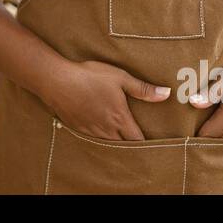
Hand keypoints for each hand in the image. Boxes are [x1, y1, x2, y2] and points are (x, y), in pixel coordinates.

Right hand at [42, 60, 170, 140]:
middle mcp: (107, 129)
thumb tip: (166, 94)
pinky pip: (94, 140)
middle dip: (132, 146)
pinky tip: (102, 134)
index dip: (146, 144)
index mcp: (119, 118)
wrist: (57, 81)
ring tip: (122, 141)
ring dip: (117, 144)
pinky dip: (101, 140)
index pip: (137, 140)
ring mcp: (91, 131)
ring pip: (109, 144)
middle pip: (124, 146)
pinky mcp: (79, 128)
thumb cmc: (89, 77)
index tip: (154, 145)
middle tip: (139, 144)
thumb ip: (143, 89)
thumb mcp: (120, 78)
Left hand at [190, 55, 222, 138]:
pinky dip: (222, 133)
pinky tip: (214, 126)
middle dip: (200, 137)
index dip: (193, 134)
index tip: (180, 131)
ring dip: (212, 136)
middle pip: (215, 139)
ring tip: (196, 130)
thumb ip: (212, 91)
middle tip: (184, 132)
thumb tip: (193, 103)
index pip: (207, 134)